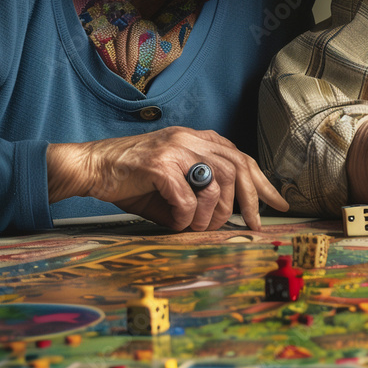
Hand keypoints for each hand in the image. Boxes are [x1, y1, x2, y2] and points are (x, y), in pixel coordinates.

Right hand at [47, 126, 288, 231]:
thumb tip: (227, 219)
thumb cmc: (130, 178)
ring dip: (212, 215)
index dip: (262, 182)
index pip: (241, 158)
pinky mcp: (158, 165)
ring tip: (200, 228)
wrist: (90, 167)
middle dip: (249, 201)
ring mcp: (174, 149)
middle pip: (237, 168)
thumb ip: (199, 191)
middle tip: (252, 225)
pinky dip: (184, 219)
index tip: (278, 204)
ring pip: (216, 185)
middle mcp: (189, 139)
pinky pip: (186, 199)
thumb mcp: (172, 180)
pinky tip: (174, 224)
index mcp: (196, 139)